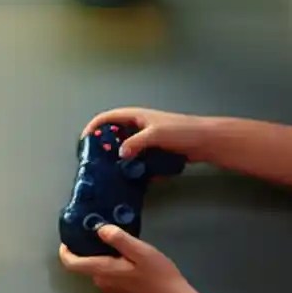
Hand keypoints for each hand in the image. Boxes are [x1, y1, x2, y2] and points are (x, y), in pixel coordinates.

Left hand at [59, 225, 197, 292]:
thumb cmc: (158, 276)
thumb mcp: (140, 251)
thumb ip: (118, 239)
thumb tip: (99, 229)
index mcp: (102, 271)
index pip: (71, 263)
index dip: (65, 251)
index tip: (69, 238)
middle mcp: (101, 283)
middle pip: (85, 264)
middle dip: (89, 249)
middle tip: (102, 234)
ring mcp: (110, 291)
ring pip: (99, 270)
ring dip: (103, 258)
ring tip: (119, 244)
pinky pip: (109, 277)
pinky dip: (112, 266)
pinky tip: (129, 260)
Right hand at [83, 107, 211, 161]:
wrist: (207, 141)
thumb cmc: (183, 130)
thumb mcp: (156, 134)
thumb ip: (136, 143)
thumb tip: (120, 154)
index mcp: (135, 116)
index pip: (107, 118)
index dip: (93, 127)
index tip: (84, 141)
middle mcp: (138, 126)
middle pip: (113, 135)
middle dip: (103, 147)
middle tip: (97, 160)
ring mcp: (146, 140)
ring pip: (125, 149)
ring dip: (118, 159)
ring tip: (112, 171)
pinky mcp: (153, 151)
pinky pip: (137, 159)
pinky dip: (133, 167)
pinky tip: (132, 176)